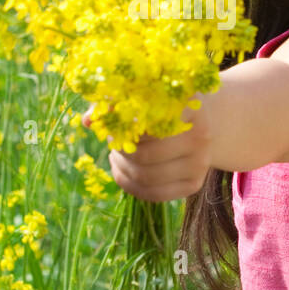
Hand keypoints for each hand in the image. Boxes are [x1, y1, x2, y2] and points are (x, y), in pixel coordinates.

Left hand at [82, 95, 212, 201]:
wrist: (198, 123)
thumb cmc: (161, 105)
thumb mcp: (141, 95)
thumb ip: (113, 103)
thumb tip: (88, 121)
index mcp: (188, 106)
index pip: (146, 123)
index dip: (122, 127)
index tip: (113, 124)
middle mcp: (200, 136)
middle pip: (143, 155)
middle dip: (119, 150)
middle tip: (112, 141)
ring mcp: (200, 163)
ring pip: (146, 177)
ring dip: (121, 168)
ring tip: (115, 155)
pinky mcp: (194, 184)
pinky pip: (154, 194)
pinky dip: (130, 185)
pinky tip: (121, 170)